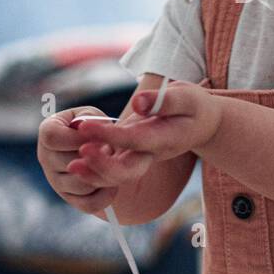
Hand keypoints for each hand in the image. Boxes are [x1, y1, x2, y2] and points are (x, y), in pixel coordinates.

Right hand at [37, 106, 144, 213]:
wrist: (102, 147)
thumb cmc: (94, 127)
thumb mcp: (92, 116)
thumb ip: (89, 120)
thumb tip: (85, 129)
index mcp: (48, 132)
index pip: (52, 138)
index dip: (77, 139)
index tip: (97, 137)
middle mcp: (45, 158)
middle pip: (69, 165)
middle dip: (95, 158)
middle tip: (110, 150)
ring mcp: (55, 181)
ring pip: (81, 186)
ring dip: (101, 175)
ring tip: (111, 163)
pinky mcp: (70, 198)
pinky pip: (89, 204)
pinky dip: (106, 195)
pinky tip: (113, 182)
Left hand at [69, 81, 221, 182]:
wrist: (203, 125)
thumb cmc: (195, 107)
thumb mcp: (187, 96)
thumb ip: (164, 101)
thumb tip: (138, 103)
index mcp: (165, 138)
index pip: (134, 140)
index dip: (108, 135)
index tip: (84, 126)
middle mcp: (151, 154)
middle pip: (126, 172)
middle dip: (100, 168)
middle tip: (74, 161)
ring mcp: (141, 158)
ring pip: (117, 177)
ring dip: (94, 174)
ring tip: (71, 164)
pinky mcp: (132, 156)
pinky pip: (113, 171)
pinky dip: (95, 170)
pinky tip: (77, 161)